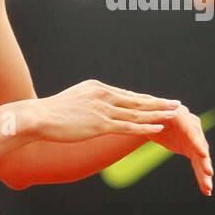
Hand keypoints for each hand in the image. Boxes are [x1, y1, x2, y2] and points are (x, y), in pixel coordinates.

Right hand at [27, 79, 180, 142]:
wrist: (38, 117)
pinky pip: (128, 126)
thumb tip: (96, 110)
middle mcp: (104, 95)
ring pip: (137, 112)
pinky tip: (159, 126)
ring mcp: (103, 109)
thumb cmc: (52, 113)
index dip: (145, 98)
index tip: (159, 100)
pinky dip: (146, 126)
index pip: (127, 94)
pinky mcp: (100, 124)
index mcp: (98, 88)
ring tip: (174, 114)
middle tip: (176, 103)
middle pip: (137, 100)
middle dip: (158, 102)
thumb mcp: (74, 101)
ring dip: (158, 113)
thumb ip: (89, 103)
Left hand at [147, 103, 213, 195]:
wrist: (156, 120)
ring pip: (202, 158)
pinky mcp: (193, 150)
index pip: (191, 131)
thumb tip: (155, 125)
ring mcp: (194, 140)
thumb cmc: (151, 115)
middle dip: (205, 161)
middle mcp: (193, 127)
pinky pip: (198, 164)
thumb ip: (153, 121)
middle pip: (200, 146)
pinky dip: (201, 176)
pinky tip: (206, 189)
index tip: (203, 154)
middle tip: (209, 173)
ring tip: (208, 189)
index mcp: (182, 116)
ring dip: (205, 174)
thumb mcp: (149, 117)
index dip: (197, 143)